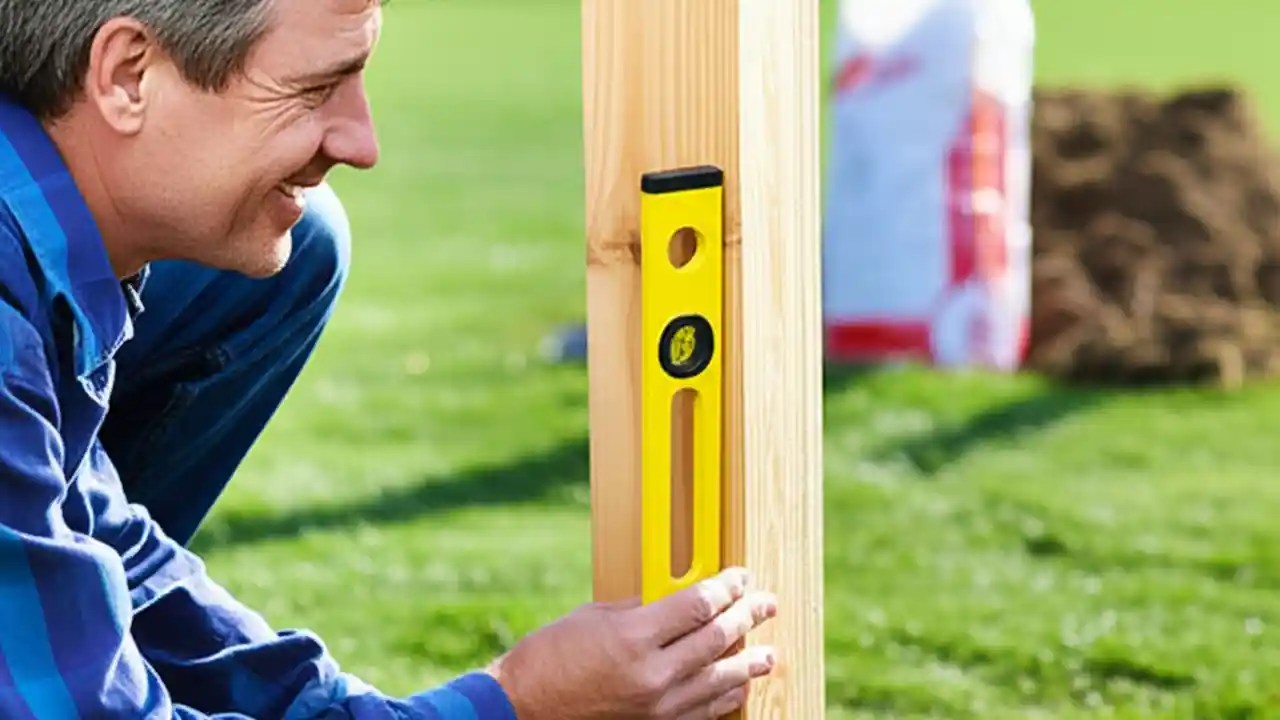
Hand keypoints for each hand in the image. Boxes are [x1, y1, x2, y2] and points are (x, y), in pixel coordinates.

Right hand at [486, 567, 776, 718]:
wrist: (522, 710)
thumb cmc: (548, 658)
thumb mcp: (593, 617)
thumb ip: (639, 607)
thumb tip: (674, 599)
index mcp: (633, 637)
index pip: (698, 606)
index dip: (727, 588)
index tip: (741, 577)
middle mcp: (652, 674)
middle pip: (716, 640)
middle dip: (746, 618)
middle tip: (766, 604)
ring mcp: (656, 707)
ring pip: (718, 681)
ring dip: (747, 664)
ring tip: (768, 654)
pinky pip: (702, 712)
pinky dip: (723, 698)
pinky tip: (735, 688)